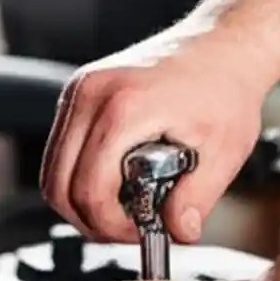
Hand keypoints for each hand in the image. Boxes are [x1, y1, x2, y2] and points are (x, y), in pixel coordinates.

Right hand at [41, 23, 279, 243]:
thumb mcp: (225, 152)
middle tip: (130, 230)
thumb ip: (198, 198)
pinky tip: (119, 182)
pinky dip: (81, 175)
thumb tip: (179, 232)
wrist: (225, 47)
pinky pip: (62, 149)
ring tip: (126, 209)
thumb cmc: (227, 91)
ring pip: (53, 169)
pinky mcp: (80, 92)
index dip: (112, 225)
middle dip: (91, 219)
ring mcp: (80, 90)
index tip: (142, 233)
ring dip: (83, 200)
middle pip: (58, 185)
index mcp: (125, 108)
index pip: (90, 189)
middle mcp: (91, 94)